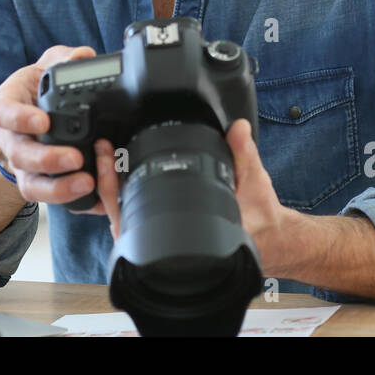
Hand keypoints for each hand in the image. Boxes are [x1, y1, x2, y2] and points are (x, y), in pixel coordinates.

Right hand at [0, 45, 98, 204]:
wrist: (26, 116)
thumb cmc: (35, 91)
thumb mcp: (46, 67)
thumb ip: (64, 59)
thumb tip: (84, 56)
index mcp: (9, 106)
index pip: (6, 112)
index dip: (22, 119)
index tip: (43, 121)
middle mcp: (11, 139)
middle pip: (20, 155)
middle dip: (47, 160)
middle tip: (75, 158)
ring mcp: (24, 166)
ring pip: (31, 185)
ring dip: (58, 188)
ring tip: (87, 183)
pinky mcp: (40, 183)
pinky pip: (50, 199)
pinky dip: (73, 201)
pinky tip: (96, 197)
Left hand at [72, 120, 296, 268]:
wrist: (272, 241)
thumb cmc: (261, 220)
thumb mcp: (256, 183)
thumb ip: (243, 154)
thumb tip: (236, 129)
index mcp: (188, 238)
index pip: (137, 218)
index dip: (116, 190)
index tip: (109, 159)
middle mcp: (170, 245)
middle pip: (122, 217)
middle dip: (107, 183)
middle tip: (102, 150)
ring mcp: (165, 242)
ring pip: (127, 219)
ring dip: (114, 190)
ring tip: (107, 156)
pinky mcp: (168, 234)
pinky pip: (140, 217)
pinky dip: (128, 197)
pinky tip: (123, 174)